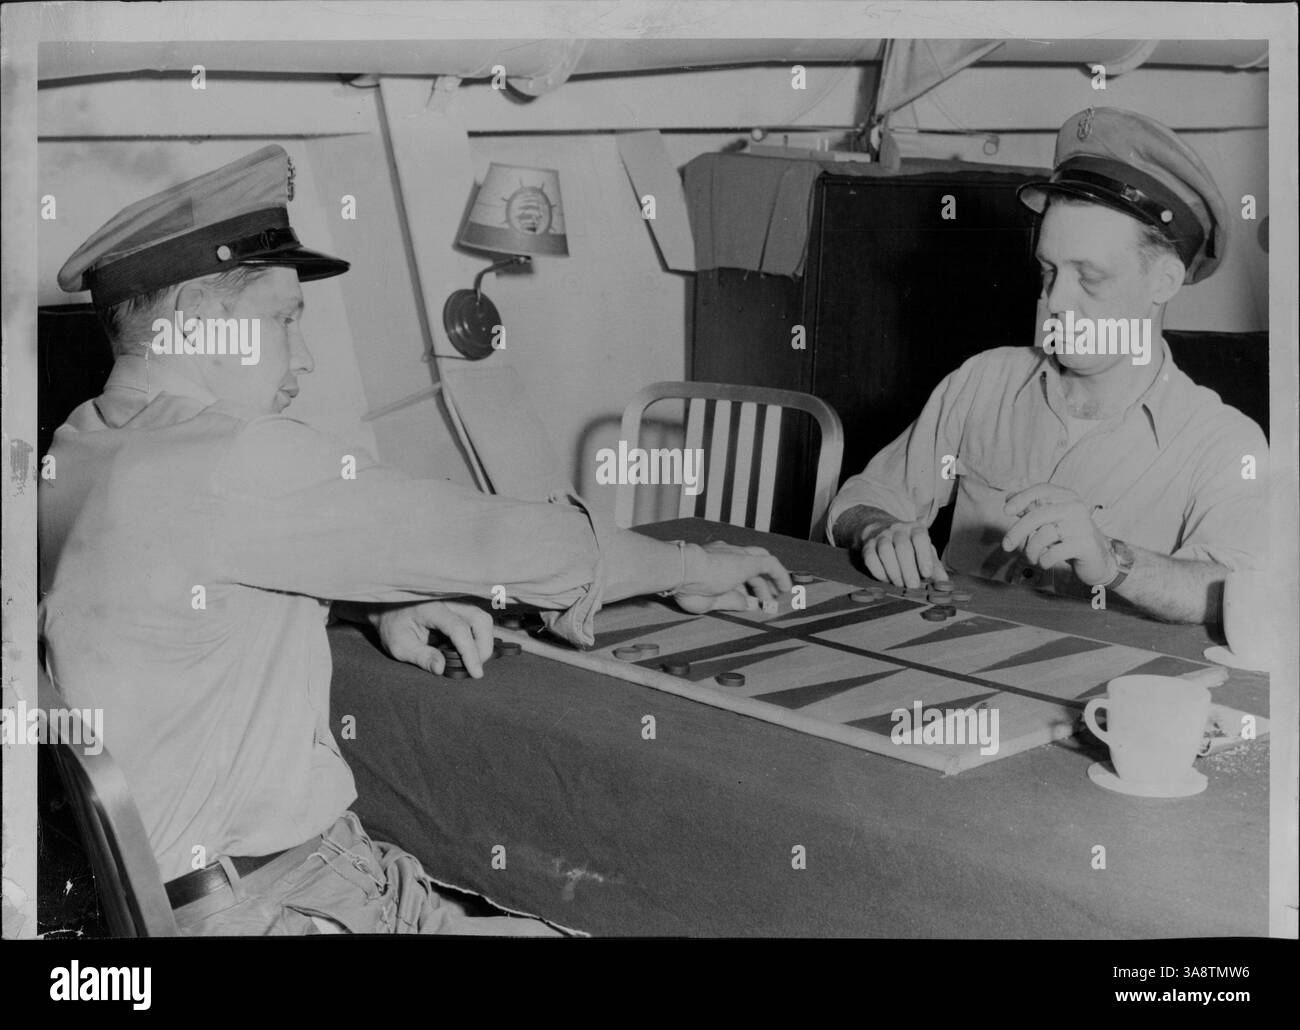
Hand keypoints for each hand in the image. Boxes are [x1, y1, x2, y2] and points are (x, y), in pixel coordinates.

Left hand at [372, 600, 494, 677]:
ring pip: (482, 618)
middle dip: (483, 646)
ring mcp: (455, 602)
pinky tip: (468, 650)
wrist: (387, 608)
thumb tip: (441, 669)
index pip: (459, 629)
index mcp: (430, 609)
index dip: (470, 652)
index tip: (475, 673)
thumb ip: (420, 657)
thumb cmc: (393, 626)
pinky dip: (479, 636)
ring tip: (473, 660)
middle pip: (479, 619)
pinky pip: (477, 619)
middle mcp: (448, 601)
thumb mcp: (399, 645)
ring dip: (484, 641)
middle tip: (475, 667)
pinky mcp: (459, 607)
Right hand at [671, 542, 792, 614]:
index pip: (733, 569)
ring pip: (762, 561)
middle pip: (751, 563)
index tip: (748, 600)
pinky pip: (771, 565)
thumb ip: (730, 601)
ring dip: (770, 579)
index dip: (743, 585)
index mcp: (712, 561)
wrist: (682, 568)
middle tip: (767, 599)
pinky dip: (780, 575)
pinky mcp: (747, 561)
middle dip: (760, 581)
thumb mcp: (709, 600)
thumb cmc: (686, 586)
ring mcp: (737, 555)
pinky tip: (786, 588)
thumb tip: (747, 604)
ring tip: (779, 595)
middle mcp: (726, 554)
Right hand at [858, 518, 946, 587]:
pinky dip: (878, 571)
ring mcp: (881, 536)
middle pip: (902, 546)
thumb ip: (934, 566)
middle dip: (908, 568)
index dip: (924, 556)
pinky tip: (886, 580)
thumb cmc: (908, 544)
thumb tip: (944, 583)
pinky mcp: (867, 546)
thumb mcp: (924, 550)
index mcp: (915, 529)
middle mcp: (897, 529)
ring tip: (900, 584)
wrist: (880, 530)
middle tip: (913, 586)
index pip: (920, 537)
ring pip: (885, 550)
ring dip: (893, 571)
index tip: (926, 574)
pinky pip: (870, 558)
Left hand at [1002, 484, 1112, 584]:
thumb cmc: (1069, 538)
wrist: (1099, 560)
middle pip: (1038, 515)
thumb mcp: (1051, 521)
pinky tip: (1044, 562)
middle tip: (1006, 546)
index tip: (1006, 511)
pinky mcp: (1086, 545)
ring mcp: (1082, 526)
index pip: (1042, 490)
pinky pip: (1054, 552)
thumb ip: (1032, 509)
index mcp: (1067, 497)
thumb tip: (1009, 497)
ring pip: (1044, 535)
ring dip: (1031, 550)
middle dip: (1017, 531)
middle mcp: (1076, 508)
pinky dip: (1043, 560)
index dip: (1022, 498)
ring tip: (1032, 557)